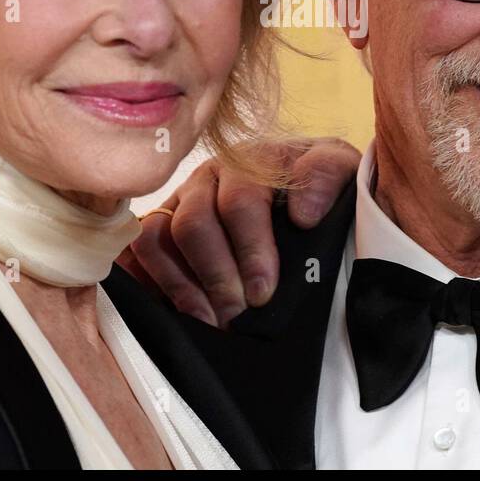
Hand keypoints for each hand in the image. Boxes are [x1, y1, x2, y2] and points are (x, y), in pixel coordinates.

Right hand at [120, 137, 360, 327]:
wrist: (313, 201)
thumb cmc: (323, 190)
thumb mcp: (342, 172)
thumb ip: (328, 175)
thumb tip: (301, 213)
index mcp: (252, 160)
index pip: (239, 200)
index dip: (250, 248)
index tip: (263, 290)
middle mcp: (210, 178)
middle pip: (194, 223)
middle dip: (217, 274)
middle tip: (238, 314)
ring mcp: (181, 202)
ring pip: (157, 235)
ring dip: (181, 282)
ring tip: (210, 320)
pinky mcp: (162, 230)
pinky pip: (137, 251)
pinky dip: (149, 279)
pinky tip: (175, 308)